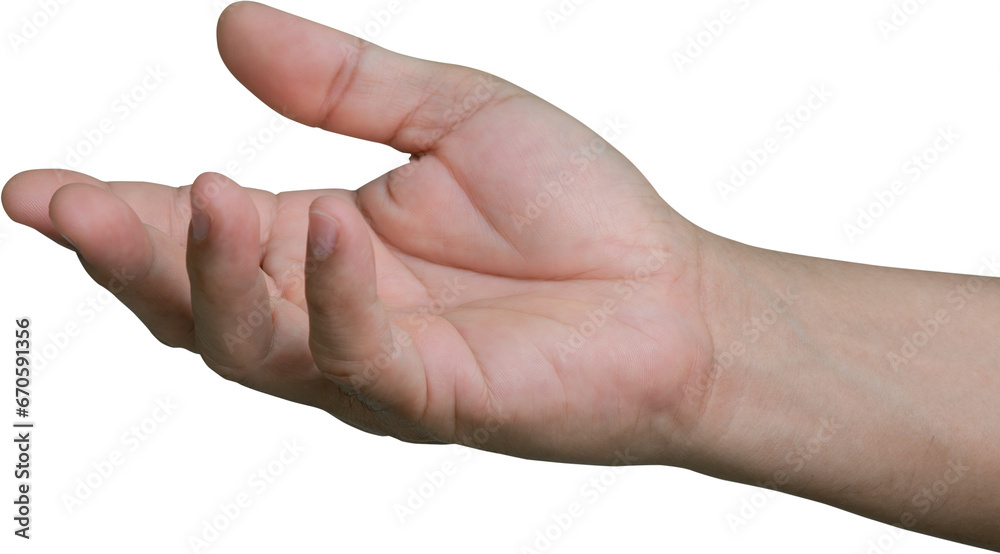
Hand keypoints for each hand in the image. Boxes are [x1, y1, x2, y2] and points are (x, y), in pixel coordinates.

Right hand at [3, 2, 715, 464]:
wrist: (670, 293)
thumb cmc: (574, 211)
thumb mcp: (450, 116)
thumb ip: (341, 84)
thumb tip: (226, 28)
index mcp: (325, 243)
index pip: (198, 228)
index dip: (116, 210)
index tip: (36, 185)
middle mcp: (331, 308)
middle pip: (195, 298)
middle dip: (124, 252)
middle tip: (59, 202)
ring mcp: (373, 361)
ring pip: (250, 340)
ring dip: (204, 274)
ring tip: (189, 199)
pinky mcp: (429, 395)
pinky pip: (355, 354)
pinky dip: (329, 294)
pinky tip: (323, 230)